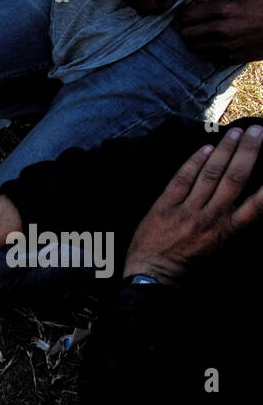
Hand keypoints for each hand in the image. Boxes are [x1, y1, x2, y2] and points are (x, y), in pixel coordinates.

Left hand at [124, 125, 262, 282]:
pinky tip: (207, 147)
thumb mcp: (218, 246)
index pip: (257, 204)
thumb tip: (248, 196)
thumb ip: (232, 222)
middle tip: (257, 130)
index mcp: (227, 230)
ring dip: (225, 150)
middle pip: (235, 178)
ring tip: (236, 132)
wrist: (152, 274)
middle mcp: (210, 218)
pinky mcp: (164, 207)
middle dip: (248, 152)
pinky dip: (195, 161)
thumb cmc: (188, 261)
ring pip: (210, 174)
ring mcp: (186, 211)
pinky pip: (182, 179)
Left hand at [177, 0, 262, 63]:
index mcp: (223, 9)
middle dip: (187, 28)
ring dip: (195, 41)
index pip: (186, 16)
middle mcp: (222, 29)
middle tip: (195, 24)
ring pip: (193, 48)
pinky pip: (206, 57)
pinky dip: (206, 51)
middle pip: (185, 34)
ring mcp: (226, 46)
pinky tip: (214, 43)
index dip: (185, 14)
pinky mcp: (232, 58)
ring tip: (204, 34)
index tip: (190, 13)